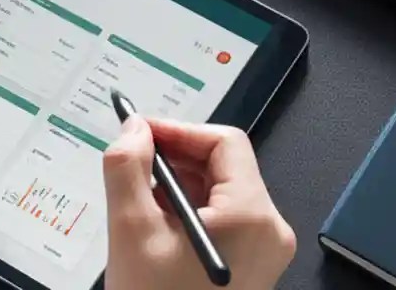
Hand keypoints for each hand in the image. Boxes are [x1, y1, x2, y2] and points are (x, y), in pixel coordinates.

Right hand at [103, 115, 296, 289]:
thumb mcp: (132, 231)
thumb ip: (127, 169)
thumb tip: (133, 130)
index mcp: (252, 216)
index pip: (223, 143)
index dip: (178, 130)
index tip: (140, 130)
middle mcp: (269, 231)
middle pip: (224, 165)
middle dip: (173, 157)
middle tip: (132, 158)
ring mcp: (263, 251)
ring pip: (221, 191)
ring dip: (178, 184)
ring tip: (137, 196)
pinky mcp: (250, 265)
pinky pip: (223, 218)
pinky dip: (188, 209)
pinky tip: (154, 221)